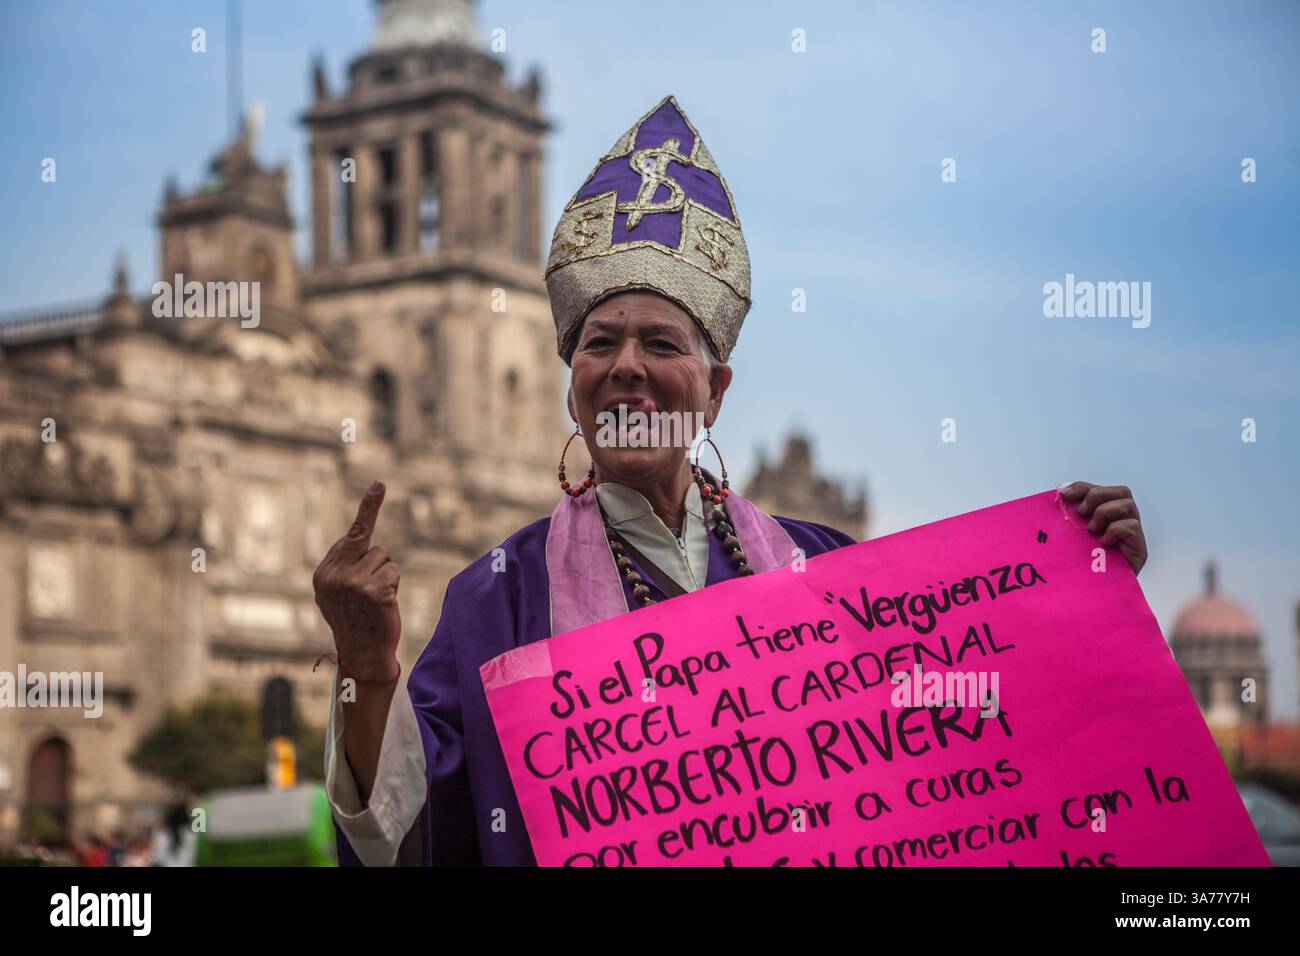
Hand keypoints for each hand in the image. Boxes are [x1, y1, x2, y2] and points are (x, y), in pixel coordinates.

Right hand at [312, 480, 400, 680]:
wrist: (362, 654)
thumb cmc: (354, 621)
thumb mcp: (337, 593)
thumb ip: (342, 567)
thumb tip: (353, 540)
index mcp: (323, 574)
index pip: (350, 536)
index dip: (366, 511)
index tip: (379, 484)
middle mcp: (335, 576)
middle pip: (369, 544)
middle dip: (374, 535)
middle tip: (376, 514)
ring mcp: (354, 583)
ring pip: (384, 558)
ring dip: (386, 577)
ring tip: (376, 600)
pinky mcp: (374, 591)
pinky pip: (393, 573)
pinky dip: (394, 587)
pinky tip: (383, 606)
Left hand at [1059, 481, 1146, 575]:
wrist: (1093, 595)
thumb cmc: (1081, 566)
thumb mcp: (1072, 537)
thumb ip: (1070, 518)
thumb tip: (1059, 495)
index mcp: (1108, 516)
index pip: (1101, 490)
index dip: (1083, 487)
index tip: (1063, 494)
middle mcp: (1124, 522)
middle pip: (1121, 491)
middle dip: (1097, 496)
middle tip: (1081, 513)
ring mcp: (1133, 536)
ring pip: (1128, 505)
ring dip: (1105, 513)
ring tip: (1091, 531)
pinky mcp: (1139, 549)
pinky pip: (1132, 526)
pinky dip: (1115, 530)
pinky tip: (1103, 543)